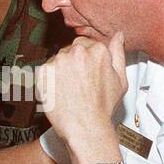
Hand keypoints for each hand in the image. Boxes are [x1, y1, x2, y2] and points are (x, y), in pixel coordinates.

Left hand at [36, 32, 128, 153]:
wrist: (85, 127)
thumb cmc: (103, 107)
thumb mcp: (120, 79)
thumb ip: (118, 53)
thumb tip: (118, 36)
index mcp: (97, 50)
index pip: (87, 44)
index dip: (87, 59)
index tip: (87, 73)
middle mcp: (77, 51)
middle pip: (72, 49)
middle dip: (74, 62)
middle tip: (79, 82)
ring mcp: (59, 61)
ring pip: (58, 58)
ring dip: (61, 69)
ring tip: (69, 88)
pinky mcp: (43, 71)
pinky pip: (46, 69)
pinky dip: (50, 78)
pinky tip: (59, 91)